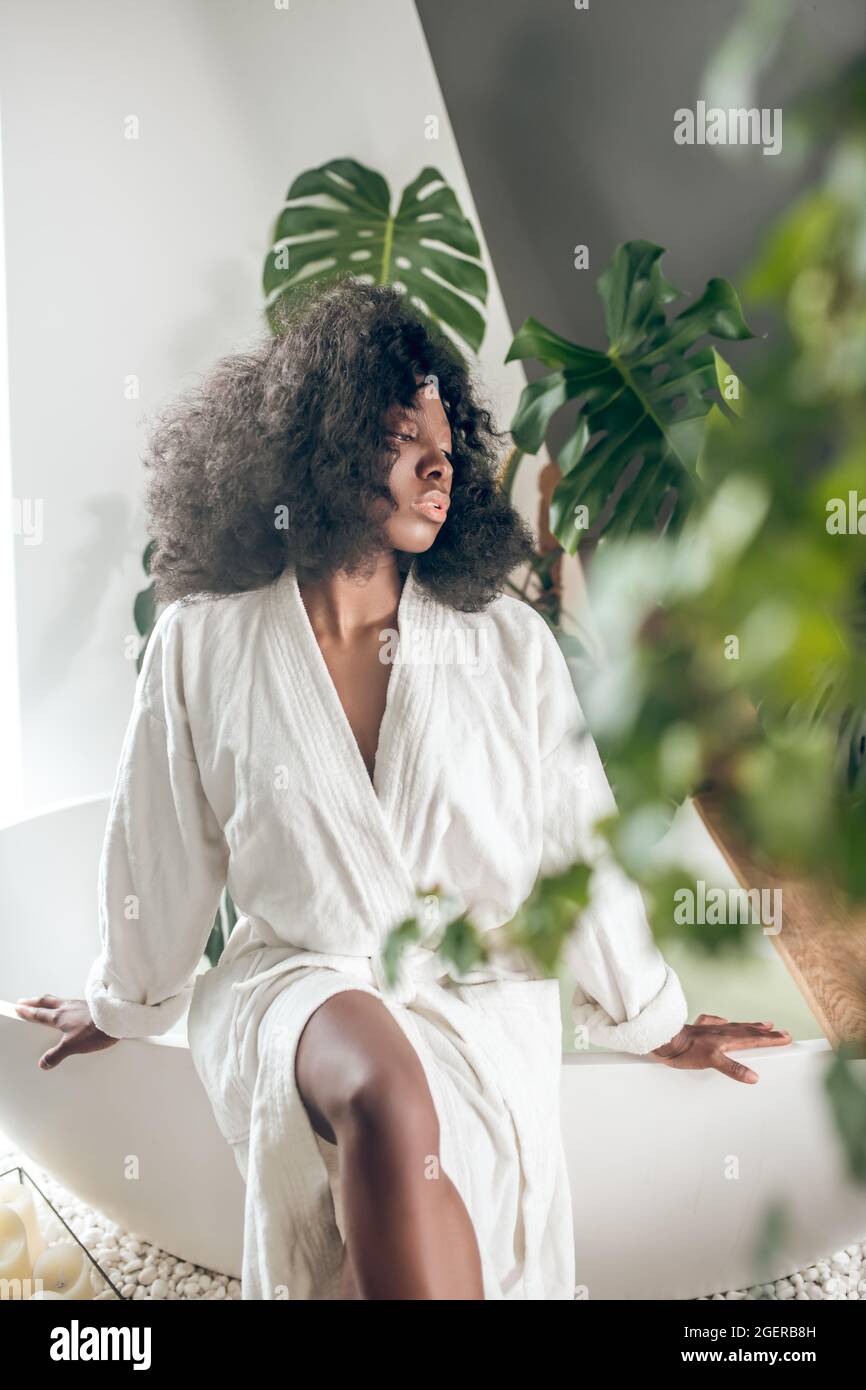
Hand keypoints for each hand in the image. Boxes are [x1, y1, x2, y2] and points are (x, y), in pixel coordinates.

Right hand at [14, 995, 120, 1069]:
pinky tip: (71, 1008)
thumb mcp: (72, 1046)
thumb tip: (43, 1063)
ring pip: (59, 1000)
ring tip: (45, 1002)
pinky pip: (73, 1003)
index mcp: (60, 1016)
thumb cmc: (96, 1029)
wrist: (117, 1017)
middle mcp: (68, 1007)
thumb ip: (56, 1055)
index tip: (18, 1007)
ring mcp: (80, 1004)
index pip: (39, 1014)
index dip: (27, 1011)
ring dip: (49, 1001)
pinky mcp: (90, 1005)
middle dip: (34, 1002)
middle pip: (47, 1001)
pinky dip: (65, 1004)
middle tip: (25, 1001)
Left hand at [651, 1012, 791, 1082]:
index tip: (786, 1037)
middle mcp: (721, 1031)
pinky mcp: (698, 1029)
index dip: (771, 1039)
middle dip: (766, 1032)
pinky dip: (723, 1022)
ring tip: (764, 1024)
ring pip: (735, 1026)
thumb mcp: (711, 1061)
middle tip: (782, 1031)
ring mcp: (710, 1029)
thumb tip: (754, 1077)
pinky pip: (715, 1023)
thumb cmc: (685, 1050)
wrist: (664, 1039)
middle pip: (748, 1031)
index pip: (754, 1039)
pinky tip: (723, 1021)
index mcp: (727, 1039)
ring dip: (751, 1026)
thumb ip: (733, 1068)